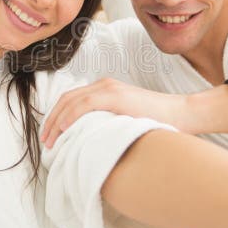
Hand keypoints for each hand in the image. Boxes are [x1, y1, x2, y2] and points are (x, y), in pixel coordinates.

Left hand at [40, 78, 189, 148]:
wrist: (182, 112)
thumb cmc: (158, 122)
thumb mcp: (126, 121)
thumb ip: (107, 123)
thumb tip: (90, 142)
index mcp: (105, 90)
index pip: (71, 99)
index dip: (56, 116)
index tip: (50, 135)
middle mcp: (104, 85)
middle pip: (67, 99)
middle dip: (52, 119)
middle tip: (45, 140)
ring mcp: (110, 88)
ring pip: (71, 100)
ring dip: (57, 120)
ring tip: (50, 139)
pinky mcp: (116, 95)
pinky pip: (85, 103)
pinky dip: (71, 115)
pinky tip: (64, 128)